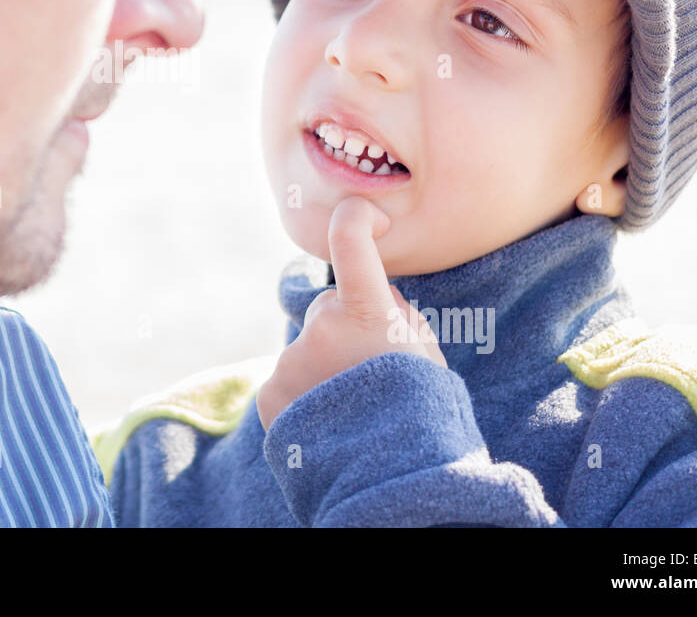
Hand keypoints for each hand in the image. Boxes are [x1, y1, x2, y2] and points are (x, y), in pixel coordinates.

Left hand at [256, 196, 446, 429]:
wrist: (392, 480)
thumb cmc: (421, 412)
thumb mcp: (425, 353)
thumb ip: (396, 314)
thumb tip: (376, 293)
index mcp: (367, 311)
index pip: (348, 237)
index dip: (356, 217)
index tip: (368, 219)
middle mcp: (322, 327)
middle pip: (331, 308)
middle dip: (349, 328)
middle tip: (375, 372)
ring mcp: (291, 360)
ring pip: (311, 348)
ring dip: (328, 367)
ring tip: (356, 408)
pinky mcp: (271, 393)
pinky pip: (291, 380)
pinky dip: (307, 395)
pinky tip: (331, 422)